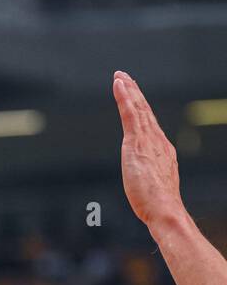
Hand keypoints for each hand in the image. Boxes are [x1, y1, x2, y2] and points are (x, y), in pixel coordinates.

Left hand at [113, 71, 182, 228]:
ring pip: (138, 108)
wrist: (165, 208)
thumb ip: (150, 181)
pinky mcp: (137, 142)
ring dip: (129, 90)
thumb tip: (147, 188)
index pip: (149, 124)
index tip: (134, 97)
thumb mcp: (154, 188)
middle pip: (145, 112)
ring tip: (120, 76)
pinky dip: (124, 97)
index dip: (142, 109)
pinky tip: (119, 84)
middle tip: (125, 78)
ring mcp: (148, 140)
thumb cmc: (158, 205)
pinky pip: (130, 113)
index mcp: (162, 150)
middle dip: (135, 93)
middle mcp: (157, 141)